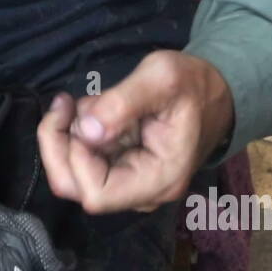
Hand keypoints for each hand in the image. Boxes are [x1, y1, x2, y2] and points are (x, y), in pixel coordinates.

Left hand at [36, 50, 232, 214]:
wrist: (213, 91)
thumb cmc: (192, 84)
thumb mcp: (161, 77)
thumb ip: (123, 103)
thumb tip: (87, 131)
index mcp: (159, 179)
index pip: (96, 193)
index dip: (76, 158)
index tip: (81, 117)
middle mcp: (141, 192)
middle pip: (76, 187)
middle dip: (59, 144)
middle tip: (65, 104)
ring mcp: (129, 183)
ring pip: (73, 174)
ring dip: (66, 135)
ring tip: (89, 101)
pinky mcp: (119, 170)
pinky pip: (82, 161)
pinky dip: (75, 133)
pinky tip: (93, 109)